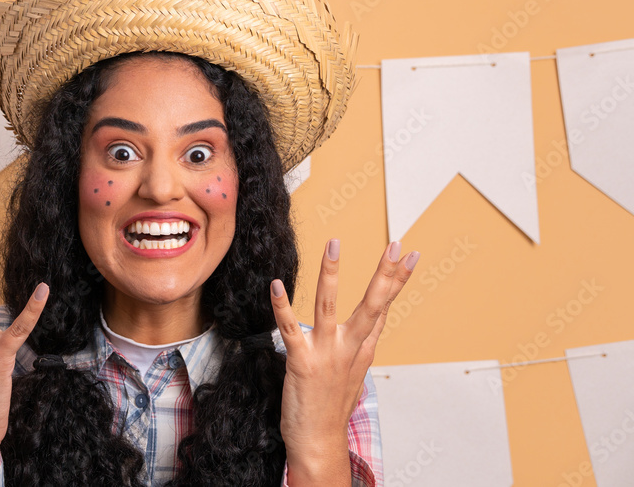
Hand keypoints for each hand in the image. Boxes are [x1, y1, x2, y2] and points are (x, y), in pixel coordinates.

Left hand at [271, 239, 417, 479]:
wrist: (318, 442)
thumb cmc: (331, 406)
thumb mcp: (357, 371)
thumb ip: (365, 342)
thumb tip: (377, 318)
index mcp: (362, 349)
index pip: (383, 307)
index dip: (397, 280)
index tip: (410, 254)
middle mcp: (349, 348)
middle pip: (372, 305)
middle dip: (385, 273)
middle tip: (396, 244)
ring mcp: (326, 354)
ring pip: (330, 307)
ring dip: (331, 274)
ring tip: (334, 245)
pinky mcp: (301, 362)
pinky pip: (290, 329)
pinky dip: (282, 306)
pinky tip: (276, 285)